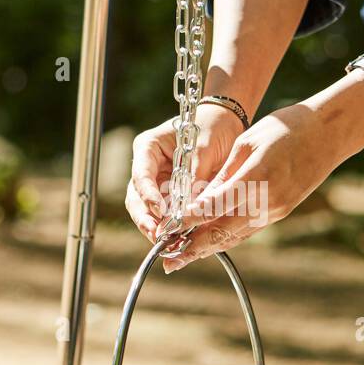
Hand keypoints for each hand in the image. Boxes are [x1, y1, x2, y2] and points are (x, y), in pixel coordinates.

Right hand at [126, 103, 246, 242]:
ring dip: (156, 225)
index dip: (148, 195)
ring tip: (166, 242)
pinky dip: (170, 225)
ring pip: (147, 209)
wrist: (226, 123)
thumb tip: (188, 209)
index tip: (159, 211)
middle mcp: (147, 166)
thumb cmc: (213, 127)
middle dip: (146, 217)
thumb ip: (195, 177)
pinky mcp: (169, 194)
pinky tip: (178, 238)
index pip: (141, 174)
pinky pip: (165, 212)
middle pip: (137, 196)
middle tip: (157, 235)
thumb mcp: (205, 149)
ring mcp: (156, 181)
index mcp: (148, 147)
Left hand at [162, 72, 363, 272]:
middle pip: (223, 231)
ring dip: (207, 249)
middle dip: (193, 247)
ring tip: (181, 259)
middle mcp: (267, 202)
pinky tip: (208, 244)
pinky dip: (226, 238)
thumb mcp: (247, 143)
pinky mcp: (281, 212)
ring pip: (235, 236)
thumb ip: (224, 174)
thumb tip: (200, 199)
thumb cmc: (286, 128)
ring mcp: (276, 211)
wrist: (329, 133)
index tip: (168, 228)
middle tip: (168, 261)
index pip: (215, 205)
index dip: (190, 220)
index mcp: (256, 179)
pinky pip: (247, 230)